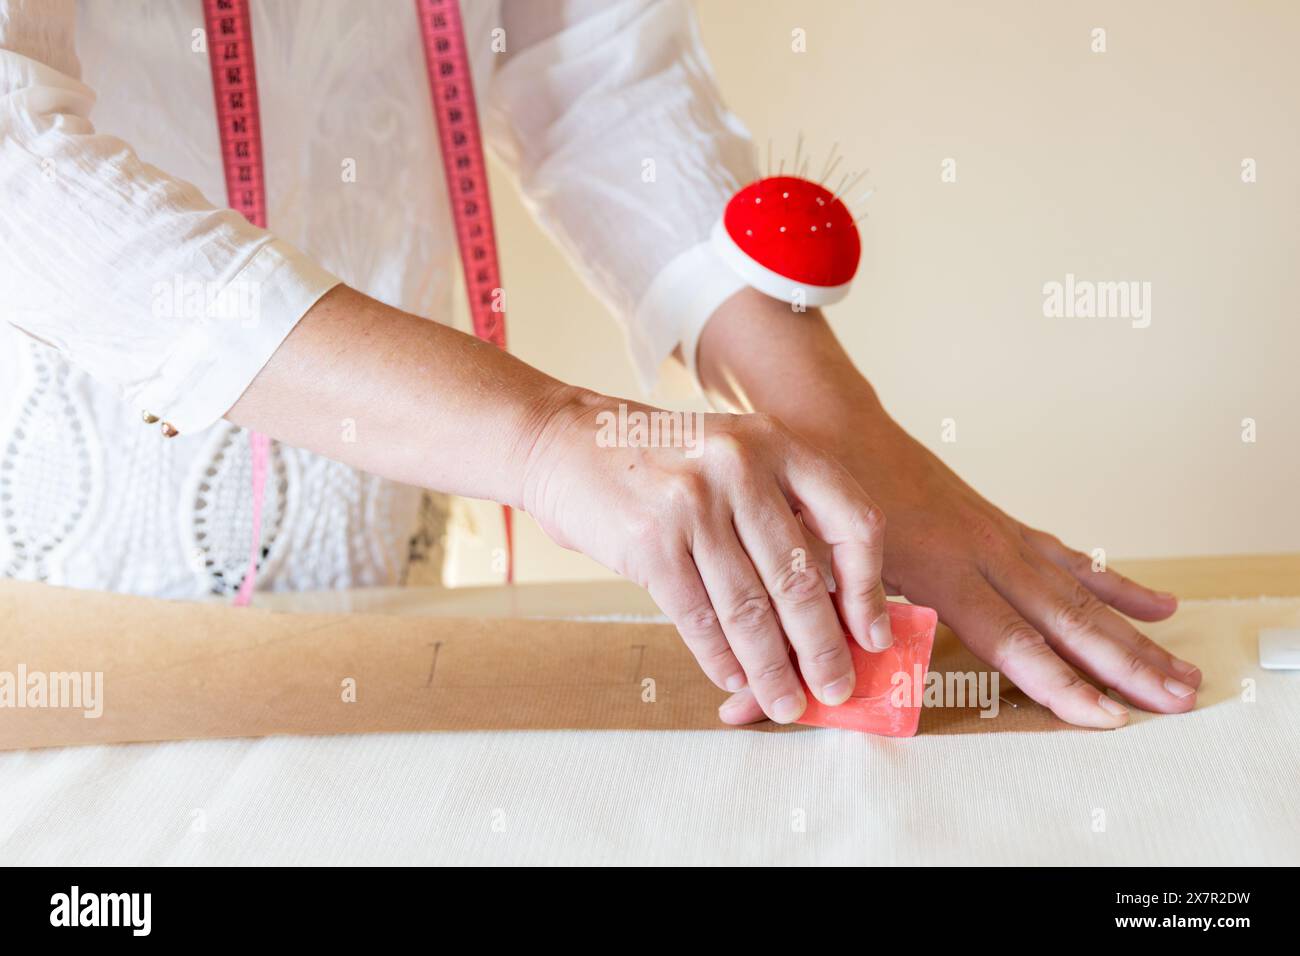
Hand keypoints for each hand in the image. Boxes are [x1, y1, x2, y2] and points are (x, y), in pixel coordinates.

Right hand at [522, 388, 892, 722]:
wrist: (564, 443)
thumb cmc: (659, 462)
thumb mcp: (732, 456)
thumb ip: (778, 512)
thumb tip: (828, 606)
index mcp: (776, 443)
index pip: (853, 521)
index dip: (868, 588)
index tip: (872, 634)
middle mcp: (741, 467)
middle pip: (800, 578)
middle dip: (823, 648)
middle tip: (835, 689)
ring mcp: (693, 504)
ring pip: (750, 608)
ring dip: (773, 669)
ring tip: (787, 702)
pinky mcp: (650, 542)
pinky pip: (699, 617)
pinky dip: (720, 657)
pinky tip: (734, 678)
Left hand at [694, 291, 1198, 729]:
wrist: (826, 423)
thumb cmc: (811, 494)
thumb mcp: (796, 566)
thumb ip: (784, 638)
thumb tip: (744, 704)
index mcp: (935, 564)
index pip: (1007, 635)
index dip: (1054, 679)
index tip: (1100, 714)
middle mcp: (978, 548)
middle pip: (1064, 615)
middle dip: (1123, 661)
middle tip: (1180, 696)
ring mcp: (993, 533)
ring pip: (1078, 587)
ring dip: (1132, 630)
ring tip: (1183, 664)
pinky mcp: (996, 524)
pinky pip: (1066, 557)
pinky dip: (1109, 582)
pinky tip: (1151, 600)